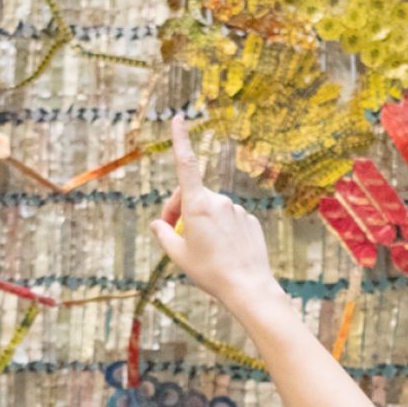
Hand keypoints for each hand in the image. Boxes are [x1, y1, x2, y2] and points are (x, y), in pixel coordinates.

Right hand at [151, 116, 284, 323]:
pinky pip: (229, 220)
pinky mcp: (250, 221)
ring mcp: (237, 210)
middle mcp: (219, 201)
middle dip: (179, 209)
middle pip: (191, 196)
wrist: (248, 287)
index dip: (181, 141)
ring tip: (202, 251)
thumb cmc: (210, 272)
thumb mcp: (178, 256)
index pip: (186, 165)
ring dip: (201, 222)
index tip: (178, 119)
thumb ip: (164, 235)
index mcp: (198, 205)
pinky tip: (223, 252)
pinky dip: (221, 230)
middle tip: (172, 234)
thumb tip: (157, 224)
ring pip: (211, 209)